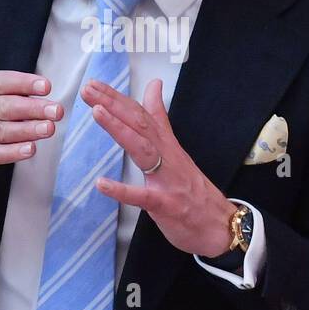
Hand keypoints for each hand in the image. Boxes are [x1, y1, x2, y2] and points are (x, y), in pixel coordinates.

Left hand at [81, 77, 234, 257]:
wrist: (220, 225)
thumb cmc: (193, 190)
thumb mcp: (175, 150)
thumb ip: (161, 119)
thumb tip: (154, 86)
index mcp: (167, 145)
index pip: (140, 115)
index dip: (117, 99)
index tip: (95, 84)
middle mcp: (167, 156)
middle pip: (139, 124)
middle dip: (113, 105)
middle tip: (88, 89)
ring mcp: (167, 180)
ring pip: (142, 149)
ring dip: (119, 130)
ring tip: (97, 113)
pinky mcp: (165, 205)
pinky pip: (142, 197)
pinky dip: (122, 190)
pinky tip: (102, 184)